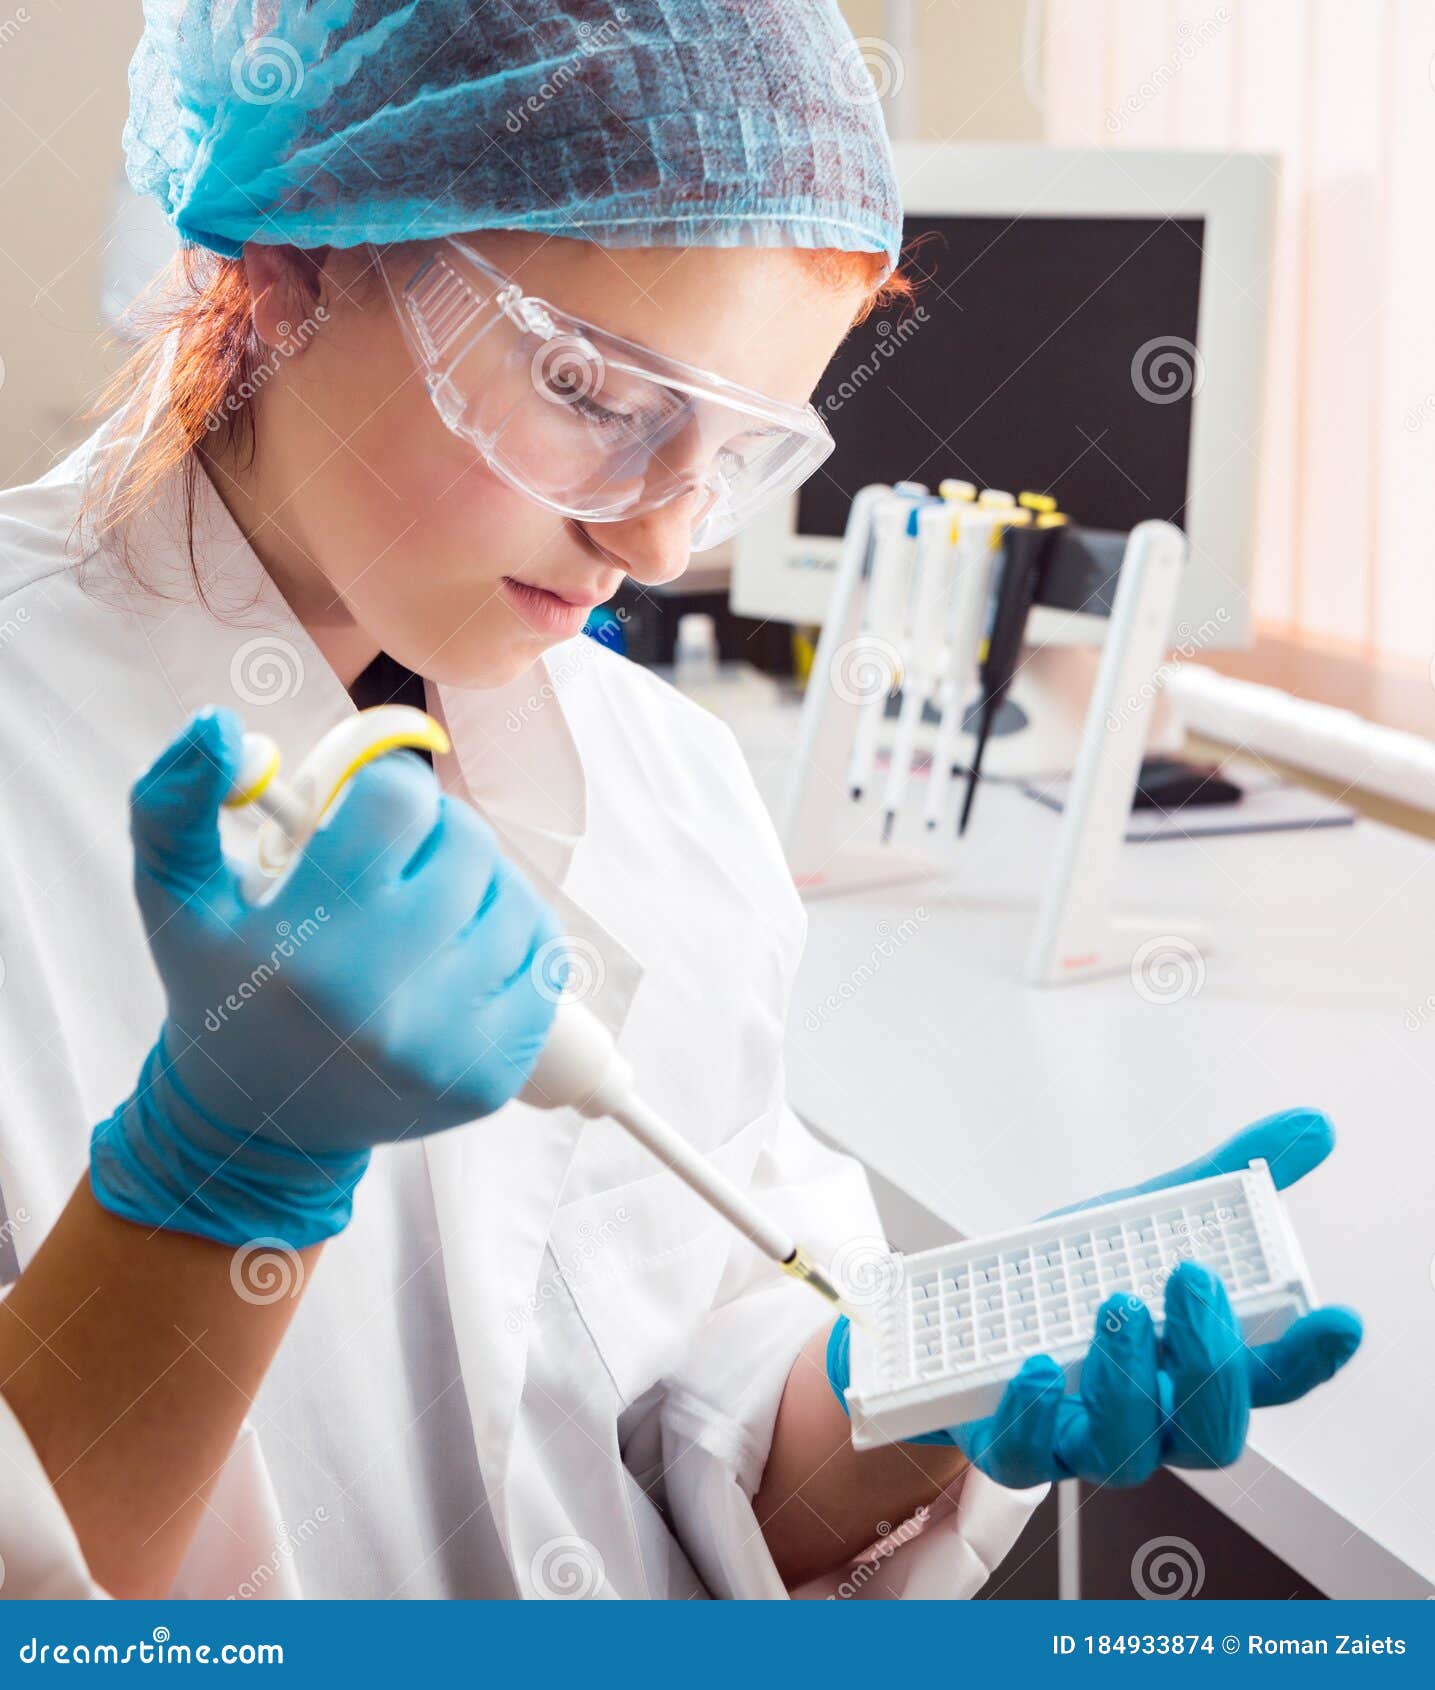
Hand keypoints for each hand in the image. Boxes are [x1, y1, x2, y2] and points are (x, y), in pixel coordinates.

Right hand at [91, 709, 558, 1246]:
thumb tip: (217, 728)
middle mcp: (381, 1000)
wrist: (257, 1123)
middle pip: (467, 843)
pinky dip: (513, 941)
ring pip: (514, 898)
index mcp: (305, 944)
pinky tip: (462, 951)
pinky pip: (545, 962)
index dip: (386, 792)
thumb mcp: (175, 897)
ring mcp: (446, 1044)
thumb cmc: (222, 993)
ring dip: (478, 887)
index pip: (400, 801)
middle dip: (435, 836)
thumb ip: (176, 801)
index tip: (369, 815)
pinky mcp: (492, 1074)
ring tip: (425, 910)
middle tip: (399, 861)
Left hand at [826, 1111, 1361, 1487]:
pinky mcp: (1016, 1447)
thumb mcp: (1141, 1216)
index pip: (1271, 1379)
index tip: (1337, 1317)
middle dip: (1210, 1358)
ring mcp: (1086, 1440)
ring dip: (1130, 1376)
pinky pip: (1028, 1454)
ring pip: (1130, 1449)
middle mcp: (1153, 1417)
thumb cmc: (1070, 1281)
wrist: (965, 1313)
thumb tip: (1309, 1128)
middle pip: (1213, 1431)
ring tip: (1116, 1302)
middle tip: (1189, 1276)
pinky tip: (1036, 1364)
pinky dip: (1033, 1412)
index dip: (1308, 1358)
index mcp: (1193, 1366)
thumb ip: (1219, 1180)